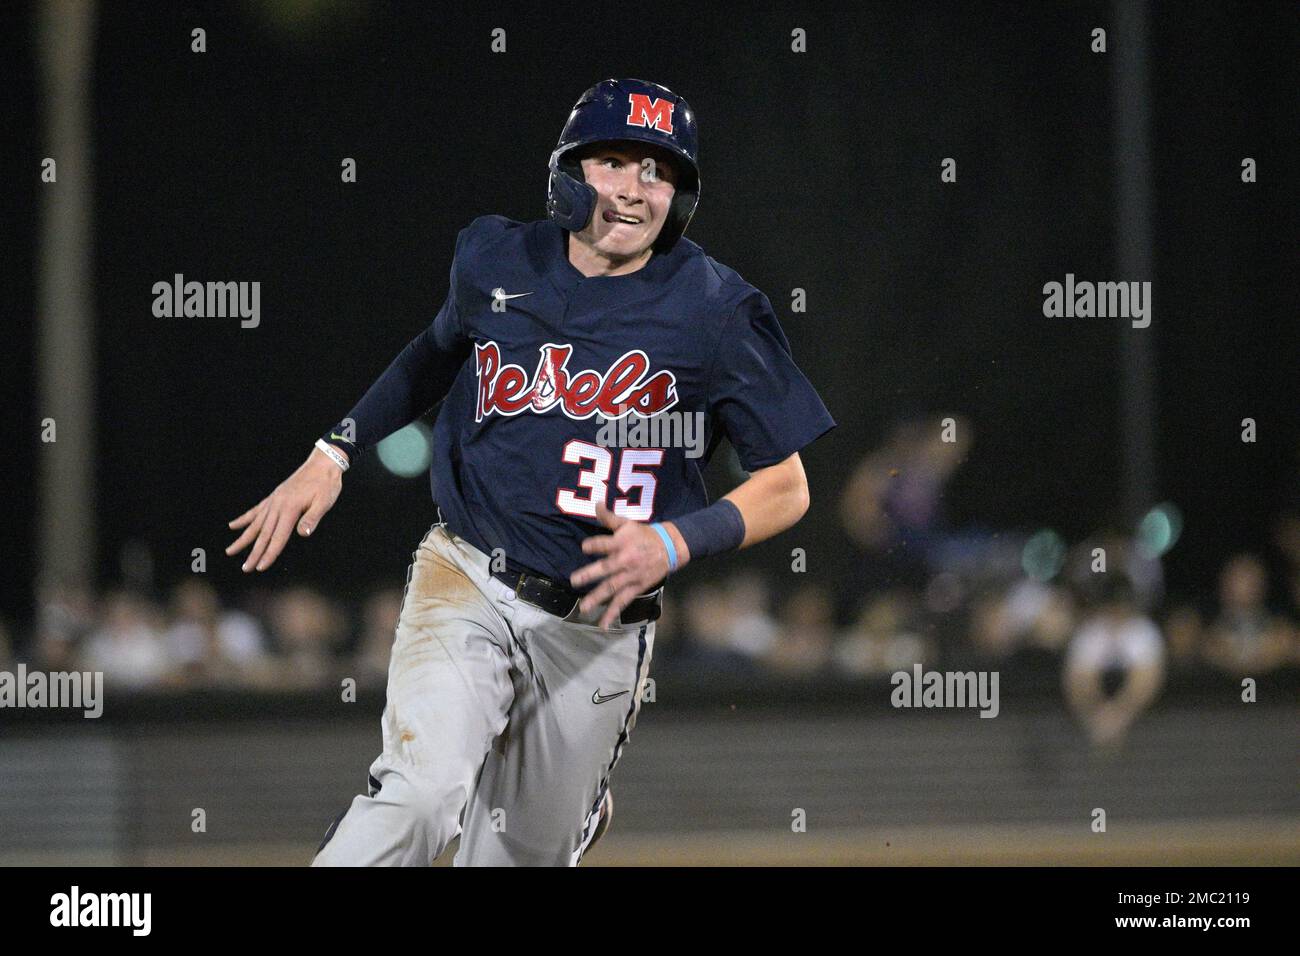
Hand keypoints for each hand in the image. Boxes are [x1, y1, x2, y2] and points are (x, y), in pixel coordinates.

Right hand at [225, 446, 344, 571]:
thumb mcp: (325, 502)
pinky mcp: (274, 497)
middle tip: (245, 568)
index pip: (278, 537)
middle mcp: (278, 505)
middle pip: (264, 534)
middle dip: (254, 553)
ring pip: (255, 524)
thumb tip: (303, 534)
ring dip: (243, 539)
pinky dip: (244, 519)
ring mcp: (273, 501)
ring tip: (230, 551)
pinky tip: (232, 525)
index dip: (269, 554)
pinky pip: (256, 511)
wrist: (322, 464)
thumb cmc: (326, 484)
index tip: (260, 567)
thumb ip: (313, 518)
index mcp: (290, 509)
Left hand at [569, 501, 686, 629]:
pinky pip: (623, 602)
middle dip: (590, 574)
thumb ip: (609, 517)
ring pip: (612, 588)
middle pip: (606, 569)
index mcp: (622, 543)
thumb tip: (595, 504)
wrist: (670, 548)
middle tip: (574, 581)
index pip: (607, 544)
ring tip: (584, 608)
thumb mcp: (627, 523)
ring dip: (598, 598)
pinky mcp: (636, 587)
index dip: (596, 545)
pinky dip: (613, 613)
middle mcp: (625, 560)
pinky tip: (603, 624)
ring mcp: (631, 576)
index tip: (585, 547)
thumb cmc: (644, 535)